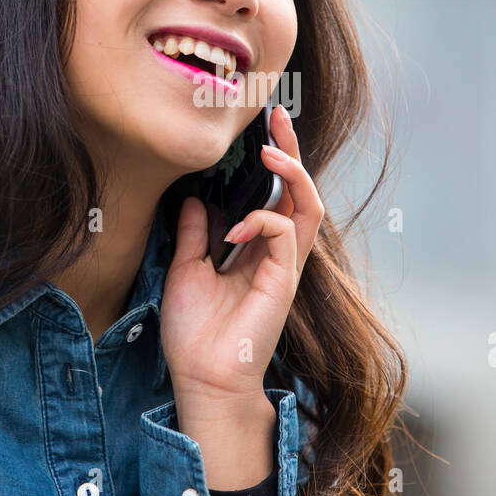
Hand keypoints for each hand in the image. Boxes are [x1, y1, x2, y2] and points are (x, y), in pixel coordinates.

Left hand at [161, 104, 324, 407]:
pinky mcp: (284, 281)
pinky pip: (286, 233)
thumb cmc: (194, 333)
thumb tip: (194, 199)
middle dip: (292, 151)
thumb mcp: (186, 270)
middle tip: (278, 116)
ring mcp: (285, 267)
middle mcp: (277, 254)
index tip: (261, 127)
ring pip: (308, 207)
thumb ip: (195, 234)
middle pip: (300, 192)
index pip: (275, 194)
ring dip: (292, 174)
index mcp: (256, 249)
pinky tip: (233, 230)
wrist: (202, 378)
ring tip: (271, 152)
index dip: (273, 160)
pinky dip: (262, 220)